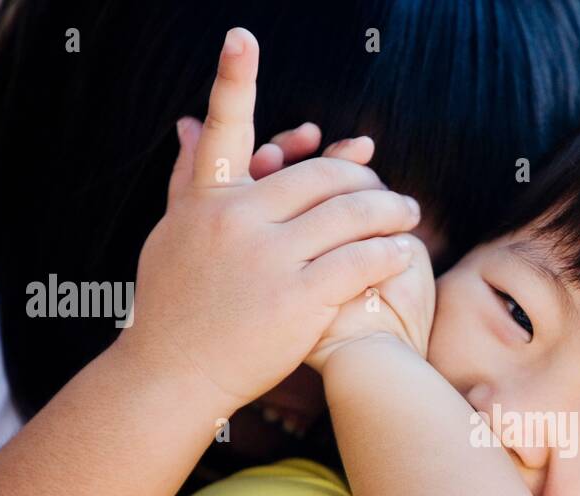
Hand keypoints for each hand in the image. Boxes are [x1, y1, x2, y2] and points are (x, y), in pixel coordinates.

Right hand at [114, 27, 421, 409]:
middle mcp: (236, 220)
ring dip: (388, 210)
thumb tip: (190, 123)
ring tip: (407, 214)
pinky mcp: (298, 298)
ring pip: (348, 216)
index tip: (242, 36)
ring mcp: (268, 259)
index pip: (224, 131)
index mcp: (207, 199)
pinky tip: (404, 251)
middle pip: (318, 178)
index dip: (233, 79)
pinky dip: (388, 251)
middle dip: (362, 178)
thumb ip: (190, 178)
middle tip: (391, 187)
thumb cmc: (174, 306)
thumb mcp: (173, 234)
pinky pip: (359, 261)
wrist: (172, 374)